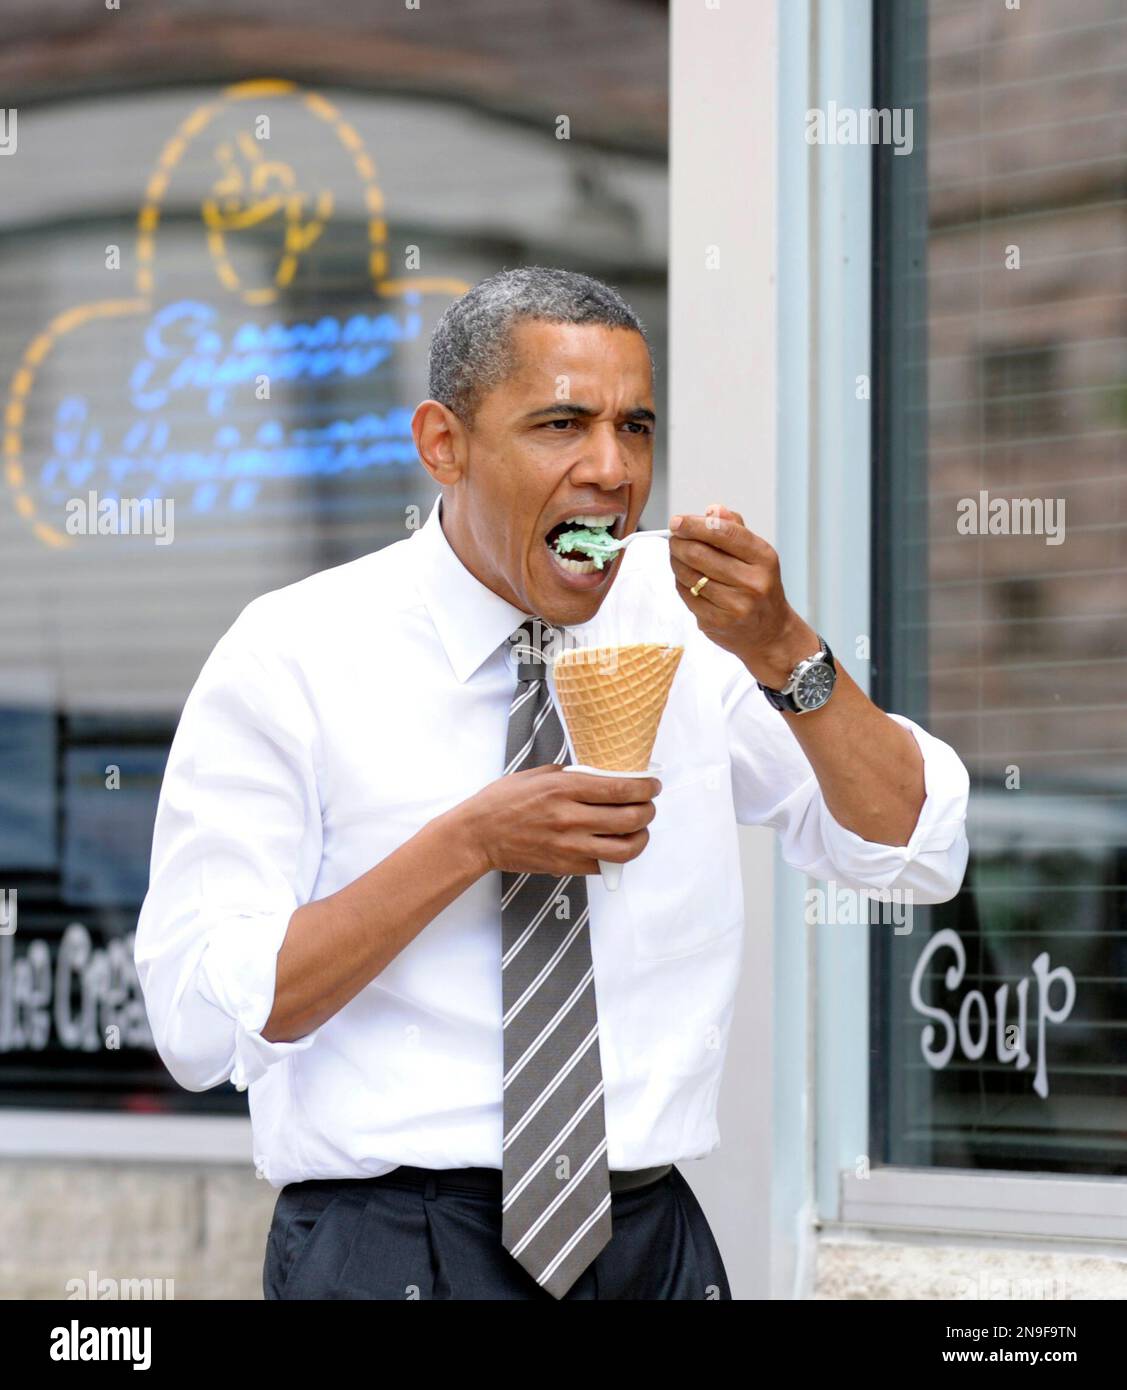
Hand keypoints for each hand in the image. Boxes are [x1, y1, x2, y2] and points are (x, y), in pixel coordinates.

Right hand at [460, 764, 661, 877]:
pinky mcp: (566, 866)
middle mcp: (570, 818)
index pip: (620, 790)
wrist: (478, 836)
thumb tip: (601, 777)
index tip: (652, 785)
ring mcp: (569, 845)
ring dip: (641, 838)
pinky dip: (617, 855)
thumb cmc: (502, 802)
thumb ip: (571, 775)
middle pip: (630, 818)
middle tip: (648, 805)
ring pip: (625, 848)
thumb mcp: (537, 775)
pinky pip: (604, 864)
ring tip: (639, 829)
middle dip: (648, 811)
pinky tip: (615, 844)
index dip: (645, 788)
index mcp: (563, 789)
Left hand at [669, 503, 818, 687]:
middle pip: (700, 554)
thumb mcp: (757, 554)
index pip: (724, 533)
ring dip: (676, 562)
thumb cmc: (759, 586)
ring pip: (689, 575)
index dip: (694, 524)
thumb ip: (734, 528)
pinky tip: (685, 578)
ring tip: (677, 556)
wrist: (769, 633)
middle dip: (679, 542)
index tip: (677, 521)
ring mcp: (735, 605)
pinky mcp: (717, 623)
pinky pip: (686, 595)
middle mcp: (752, 582)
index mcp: (763, 558)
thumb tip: (711, 510)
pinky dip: (680, 583)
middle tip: (673, 538)